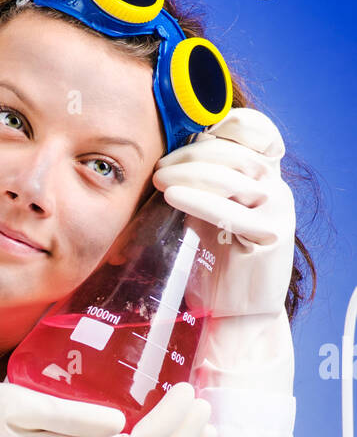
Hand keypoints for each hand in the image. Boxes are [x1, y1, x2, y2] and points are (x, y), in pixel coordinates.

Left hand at [152, 108, 294, 318]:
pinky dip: (201, 201)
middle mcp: (274, 186)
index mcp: (261, 175)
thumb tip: (162, 160)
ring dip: (191, 172)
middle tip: (159, 166)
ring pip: (234, 177)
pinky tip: (174, 197)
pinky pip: (233, 213)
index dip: (224, 123)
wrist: (237, 312)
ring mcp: (277, 210)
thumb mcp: (204, 214)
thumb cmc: (216, 263)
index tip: (188, 135)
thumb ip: (197, 185)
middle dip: (192, 153)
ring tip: (160, 179)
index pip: (255, 129)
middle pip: (235, 152)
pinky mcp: (272, 237)